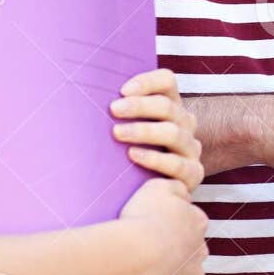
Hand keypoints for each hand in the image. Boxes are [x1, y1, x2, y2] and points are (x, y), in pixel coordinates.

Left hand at [111, 70, 202, 195]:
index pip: (166, 81)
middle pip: (168, 106)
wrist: (154, 193)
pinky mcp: (193, 174)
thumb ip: (115, 112)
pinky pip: (178, 164)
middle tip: (113, 109)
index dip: (147, 82)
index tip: (121, 90)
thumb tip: (80, 92)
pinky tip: (134, 155)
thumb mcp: (124, 129)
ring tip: (117, 133)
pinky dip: (155, 159)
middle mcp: (184, 124)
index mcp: (170, 105)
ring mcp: (191, 148)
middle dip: (139, 106)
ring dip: (145, 130)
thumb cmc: (129, 154)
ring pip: (174, 133)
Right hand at [118, 178, 208, 274]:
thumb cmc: (142, 218)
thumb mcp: (157, 186)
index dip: (171, 227)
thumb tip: (184, 192)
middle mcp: (202, 248)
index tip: (152, 231)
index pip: (191, 222)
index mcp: (197, 221)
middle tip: (149, 254)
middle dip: (177, 251)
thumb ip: (176, 186)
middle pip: (192, 249)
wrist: (135, 255)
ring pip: (189, 274)